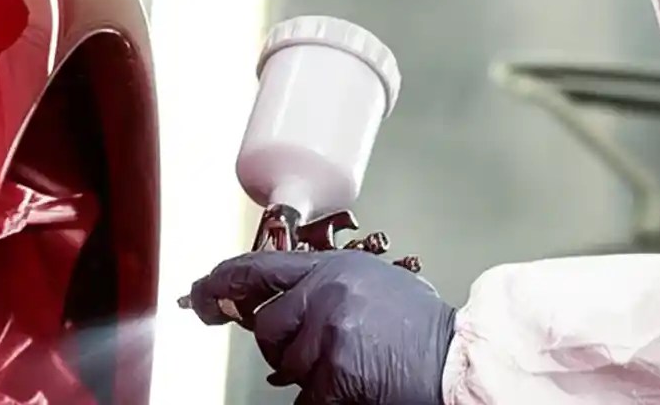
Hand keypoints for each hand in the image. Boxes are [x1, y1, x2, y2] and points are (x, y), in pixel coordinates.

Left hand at [187, 250, 455, 403]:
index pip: (259, 268)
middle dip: (286, 345)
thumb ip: (324, 286)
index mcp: (333, 267)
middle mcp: (326, 293)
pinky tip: (351, 388)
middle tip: (326, 352)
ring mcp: (328, 334)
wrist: (459, 358)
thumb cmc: (422, 327)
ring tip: (355, 364)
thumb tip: (277, 304)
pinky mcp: (336, 374)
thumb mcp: (370, 284)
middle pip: (267, 327)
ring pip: (284, 364)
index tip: (200, 292)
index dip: (221, 282)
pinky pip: (304, 397)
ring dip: (311, 374)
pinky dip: (322, 399)